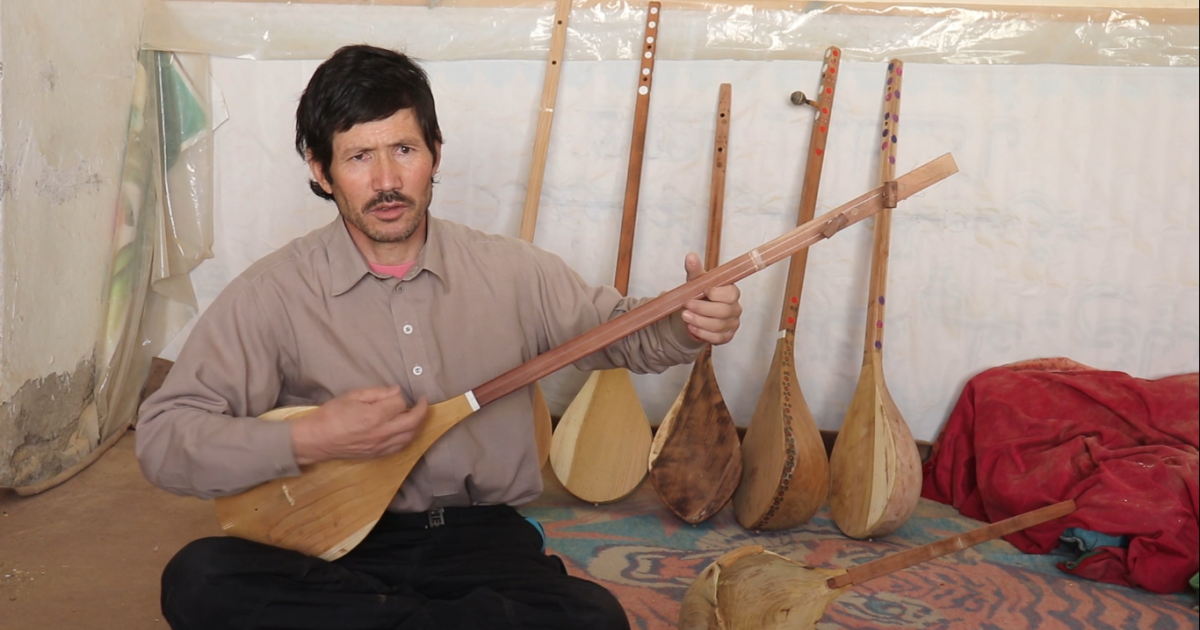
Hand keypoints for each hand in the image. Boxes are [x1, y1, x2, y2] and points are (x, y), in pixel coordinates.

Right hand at [290, 385, 427, 465]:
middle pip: (413, 421)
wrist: (317, 440)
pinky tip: (406, 430)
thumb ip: (377, 393)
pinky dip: (408, 437)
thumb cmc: (331, 415)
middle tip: (424, 401)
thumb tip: (396, 391)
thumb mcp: (352, 396)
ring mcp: (381, 446)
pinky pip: (400, 446)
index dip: (398, 396)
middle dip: (422, 409)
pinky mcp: (377, 454)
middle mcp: (381, 433)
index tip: (394, 393)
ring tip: (417, 414)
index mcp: (373, 416)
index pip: (400, 403)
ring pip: (410, 436)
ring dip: (417, 424)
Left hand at [681, 251, 741, 344]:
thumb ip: (695, 270)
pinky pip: (717, 338)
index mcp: (731, 292)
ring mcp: (732, 323)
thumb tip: (690, 256)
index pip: (731, 294)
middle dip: (703, 309)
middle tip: (687, 306)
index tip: (704, 291)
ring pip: (719, 326)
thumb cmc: (701, 294)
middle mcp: (735, 308)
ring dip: (700, 322)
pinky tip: (692, 328)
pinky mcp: (726, 336)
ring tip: (685, 317)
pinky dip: (703, 334)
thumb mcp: (697, 281)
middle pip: (724, 311)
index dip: (717, 293)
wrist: (698, 312)